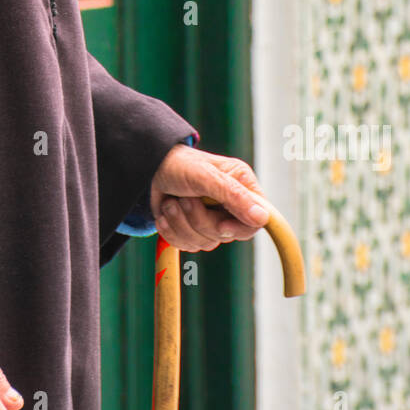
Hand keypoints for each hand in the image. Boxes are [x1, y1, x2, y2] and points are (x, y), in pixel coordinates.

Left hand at [149, 143, 269, 251]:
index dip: (237, 228)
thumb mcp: (205, 176)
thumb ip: (234, 196)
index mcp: (241, 186)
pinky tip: (165, 212)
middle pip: (226, 235)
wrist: (147, 168)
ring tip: (171, 202)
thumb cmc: (178, 164)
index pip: (254, 222)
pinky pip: (187, 245)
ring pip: (205, 242)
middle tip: (184, 199)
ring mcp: (211, 217)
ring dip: (181, 223)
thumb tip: (262, 219)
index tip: (221, 224)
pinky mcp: (193, 228)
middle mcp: (230, 204)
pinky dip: (172, 231)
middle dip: (199, 221)